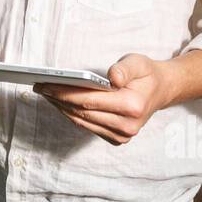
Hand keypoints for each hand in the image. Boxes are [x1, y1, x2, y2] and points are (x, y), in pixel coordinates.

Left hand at [33, 53, 176, 144]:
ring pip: (83, 122)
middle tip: (40, 86)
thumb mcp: (138, 62)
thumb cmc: (146, 74)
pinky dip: (72, 115)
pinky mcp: (117, 139)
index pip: (90, 101)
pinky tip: (60, 103)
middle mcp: (127, 126)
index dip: (65, 93)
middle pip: (83, 113)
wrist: (161, 90)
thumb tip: (111, 78)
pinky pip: (88, 126)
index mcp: (133, 106)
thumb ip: (125, 69)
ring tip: (46, 94)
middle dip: (58, 99)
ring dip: (61, 108)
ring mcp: (122, 135)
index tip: (46, 84)